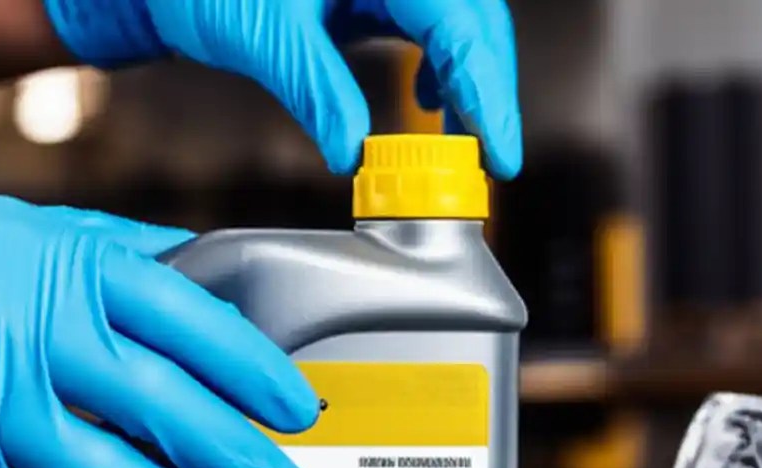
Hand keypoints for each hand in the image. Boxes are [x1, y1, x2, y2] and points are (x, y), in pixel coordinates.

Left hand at [44, 0, 521, 177]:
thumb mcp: (263, 35)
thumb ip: (318, 91)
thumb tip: (354, 154)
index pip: (460, 21)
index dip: (486, 90)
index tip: (497, 151)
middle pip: (474, 18)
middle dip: (489, 86)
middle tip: (493, 156)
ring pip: (458, 21)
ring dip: (469, 77)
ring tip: (468, 136)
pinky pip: (428, 22)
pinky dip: (440, 63)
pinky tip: (429, 97)